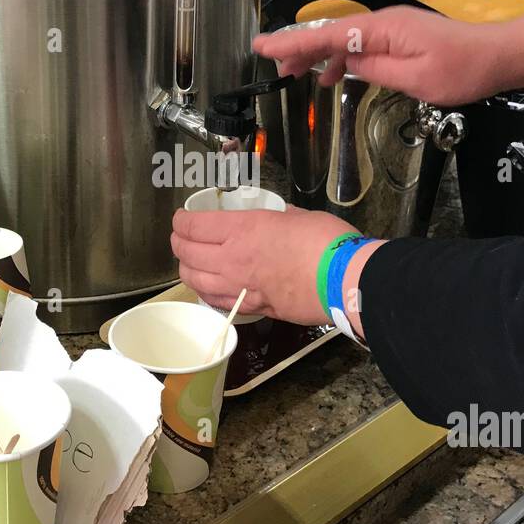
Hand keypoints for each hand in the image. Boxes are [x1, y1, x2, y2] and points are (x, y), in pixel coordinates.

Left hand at [170, 206, 357, 325]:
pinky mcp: (254, 308)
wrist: (345, 281)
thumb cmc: (326, 243)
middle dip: (178, 244)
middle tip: (181, 238)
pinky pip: (218, 302)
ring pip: (196, 282)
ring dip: (187, 270)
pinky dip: (207, 293)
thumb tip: (274, 219)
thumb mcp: (297, 215)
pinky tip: (210, 289)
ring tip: (189, 263)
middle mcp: (232, 260)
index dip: (181, 221)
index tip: (180, 219)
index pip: (193, 226)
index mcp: (242, 230)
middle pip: (187, 254)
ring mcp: (240, 288)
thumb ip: (277, 218)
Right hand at [253, 6, 510, 106]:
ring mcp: (391, 30)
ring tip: (292, 73)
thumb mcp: (416, 79)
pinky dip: (339, 60)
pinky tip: (331, 77)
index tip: (263, 45)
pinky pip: (359, 47)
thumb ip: (376, 70)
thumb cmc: (463, 70)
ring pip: (343, 41)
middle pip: (330, 34)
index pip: (329, 35)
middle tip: (270, 63)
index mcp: (383, 30)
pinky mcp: (399, 39)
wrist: (498, 56)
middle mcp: (383, 24)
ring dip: (316, 55)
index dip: (293, 41)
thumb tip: (346, 65)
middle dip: (298, 47)